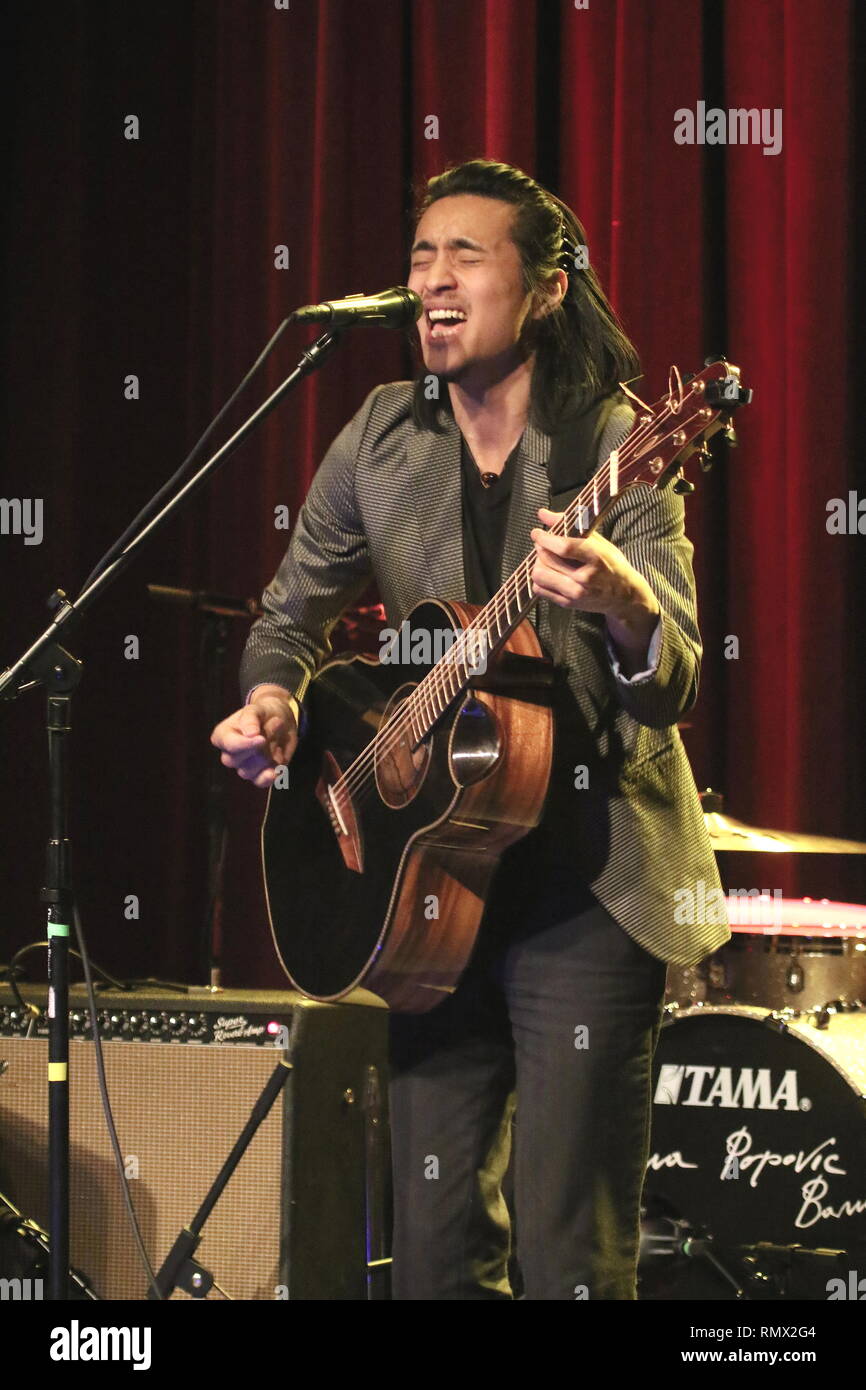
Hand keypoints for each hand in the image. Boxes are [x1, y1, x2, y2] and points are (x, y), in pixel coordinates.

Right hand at [210, 687, 298, 788]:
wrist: (282, 719)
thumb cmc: (264, 712)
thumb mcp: (256, 708)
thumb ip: (250, 719)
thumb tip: (251, 734)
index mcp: (223, 736)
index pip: (228, 745)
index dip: (245, 744)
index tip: (261, 738)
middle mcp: (230, 754)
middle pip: (236, 761)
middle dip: (259, 747)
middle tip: (277, 724)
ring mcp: (243, 767)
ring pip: (248, 772)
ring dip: (267, 757)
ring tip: (278, 738)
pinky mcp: (259, 775)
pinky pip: (260, 783)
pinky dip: (270, 776)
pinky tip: (278, 767)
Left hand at [531, 505, 659, 671]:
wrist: (624, 596)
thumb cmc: (611, 565)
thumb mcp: (598, 542)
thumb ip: (570, 526)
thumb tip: (543, 513)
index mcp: (596, 557)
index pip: (564, 547)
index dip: (545, 538)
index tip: (537, 533)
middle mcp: (585, 577)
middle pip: (547, 560)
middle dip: (540, 549)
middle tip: (544, 545)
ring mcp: (576, 593)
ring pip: (539, 575)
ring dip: (538, 564)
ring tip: (546, 560)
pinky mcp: (568, 604)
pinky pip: (539, 589)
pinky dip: (539, 580)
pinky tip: (549, 574)